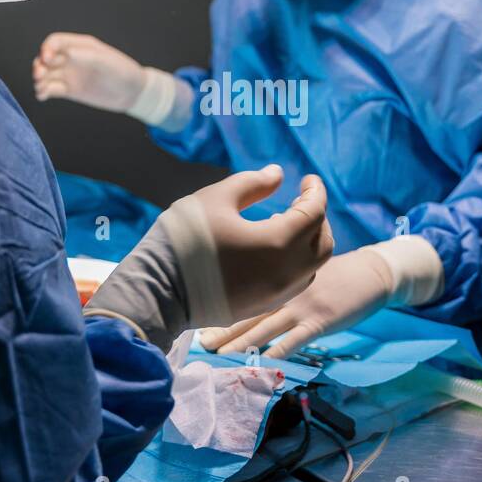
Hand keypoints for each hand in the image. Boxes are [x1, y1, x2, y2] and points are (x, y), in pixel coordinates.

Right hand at [32, 32, 144, 110]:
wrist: (132, 93)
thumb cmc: (123, 72)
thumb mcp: (107, 61)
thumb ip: (87, 56)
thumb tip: (67, 53)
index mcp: (80, 46)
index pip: (55, 42)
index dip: (47, 48)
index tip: (47, 59)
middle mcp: (71, 58)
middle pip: (46, 58)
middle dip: (39, 65)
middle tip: (40, 75)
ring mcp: (69, 74)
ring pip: (46, 74)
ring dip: (39, 79)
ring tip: (40, 87)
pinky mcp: (69, 90)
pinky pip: (50, 89)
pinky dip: (43, 92)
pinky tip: (42, 95)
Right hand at [178, 165, 333, 324]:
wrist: (157, 291)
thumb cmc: (184, 239)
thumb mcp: (216, 198)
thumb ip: (252, 183)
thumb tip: (277, 174)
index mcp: (279, 242)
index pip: (314, 212)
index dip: (315, 191)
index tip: (307, 179)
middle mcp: (286, 273)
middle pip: (323, 243)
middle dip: (317, 218)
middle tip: (299, 201)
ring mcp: (275, 294)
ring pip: (311, 267)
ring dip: (307, 243)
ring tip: (283, 223)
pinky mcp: (261, 306)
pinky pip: (293, 283)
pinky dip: (294, 263)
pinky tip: (271, 250)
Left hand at [199, 245, 394, 358]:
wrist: (370, 273)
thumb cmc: (336, 272)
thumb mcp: (305, 261)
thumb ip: (281, 262)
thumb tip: (258, 255)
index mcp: (280, 279)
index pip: (245, 293)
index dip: (223, 307)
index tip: (200, 319)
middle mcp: (286, 291)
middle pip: (249, 313)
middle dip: (224, 330)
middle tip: (201, 344)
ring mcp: (303, 306)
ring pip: (267, 327)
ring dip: (243, 343)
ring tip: (221, 356)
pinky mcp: (320, 320)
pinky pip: (296, 339)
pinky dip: (279, 351)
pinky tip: (264, 362)